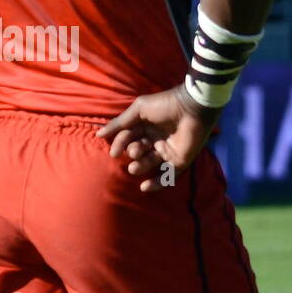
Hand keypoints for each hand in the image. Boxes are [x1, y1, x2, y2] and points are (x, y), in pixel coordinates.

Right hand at [97, 85, 220, 191]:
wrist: (192, 107)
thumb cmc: (165, 105)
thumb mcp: (139, 110)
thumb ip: (120, 123)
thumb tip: (99, 134)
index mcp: (145, 127)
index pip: (128, 138)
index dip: (120, 145)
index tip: (115, 152)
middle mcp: (155, 139)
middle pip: (138, 151)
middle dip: (133, 153)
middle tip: (134, 152)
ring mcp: (168, 151)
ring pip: (149, 163)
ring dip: (140, 167)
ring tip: (135, 166)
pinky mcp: (180, 160)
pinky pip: (168, 175)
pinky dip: (157, 183)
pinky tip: (145, 187)